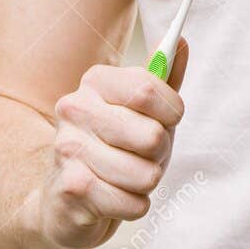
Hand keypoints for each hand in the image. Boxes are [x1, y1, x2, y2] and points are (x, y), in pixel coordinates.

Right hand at [39, 37, 188, 248]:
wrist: (66, 202)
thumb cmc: (114, 149)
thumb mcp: (143, 112)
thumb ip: (164, 79)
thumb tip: (182, 42)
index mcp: (96, 80)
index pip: (149, 88)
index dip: (172, 111)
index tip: (168, 120)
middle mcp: (75, 108)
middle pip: (153, 135)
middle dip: (160, 154)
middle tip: (141, 155)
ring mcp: (68, 148)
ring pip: (146, 174)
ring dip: (145, 183)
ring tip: (124, 177)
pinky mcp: (71, 188)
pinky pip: (133, 203)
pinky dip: (132, 206)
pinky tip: (112, 198)